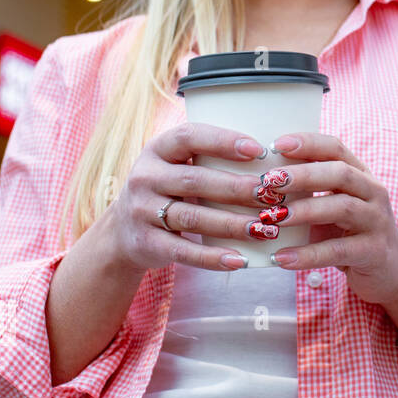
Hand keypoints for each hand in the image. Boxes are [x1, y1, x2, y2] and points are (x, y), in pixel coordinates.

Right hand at [100, 121, 279, 273]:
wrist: (123, 231)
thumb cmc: (170, 190)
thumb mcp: (178, 166)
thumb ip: (211, 159)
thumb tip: (274, 160)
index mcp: (158, 149)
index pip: (189, 136)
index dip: (223, 141)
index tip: (259, 150)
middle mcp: (145, 177)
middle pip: (196, 180)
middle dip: (237, 188)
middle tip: (272, 195)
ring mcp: (142, 211)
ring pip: (193, 217)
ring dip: (232, 224)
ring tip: (266, 229)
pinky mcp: (147, 242)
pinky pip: (183, 251)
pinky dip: (213, 258)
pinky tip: (240, 260)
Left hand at [259, 132, 397, 307]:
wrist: (390, 272)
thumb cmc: (351, 235)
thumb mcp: (333, 208)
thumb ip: (310, 192)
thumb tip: (263, 182)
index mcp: (361, 176)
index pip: (336, 149)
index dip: (307, 143)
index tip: (275, 145)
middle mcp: (374, 193)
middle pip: (340, 173)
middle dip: (303, 175)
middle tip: (269, 182)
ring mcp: (377, 221)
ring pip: (342, 208)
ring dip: (305, 210)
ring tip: (273, 218)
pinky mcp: (374, 252)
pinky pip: (337, 251)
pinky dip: (307, 255)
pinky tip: (281, 259)